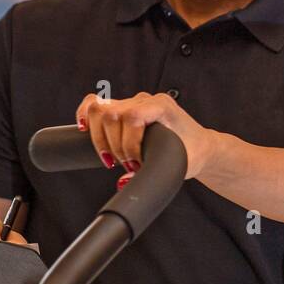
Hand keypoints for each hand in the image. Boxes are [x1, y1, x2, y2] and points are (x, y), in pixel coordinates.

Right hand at [75, 91, 213, 181]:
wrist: (199, 146)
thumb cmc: (192, 154)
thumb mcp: (177, 166)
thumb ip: (151, 174)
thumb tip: (121, 183)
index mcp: (162, 106)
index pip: (133, 117)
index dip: (128, 143)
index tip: (133, 165)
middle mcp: (146, 100)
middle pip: (112, 114)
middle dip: (113, 146)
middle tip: (125, 166)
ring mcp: (133, 102)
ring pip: (99, 108)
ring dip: (99, 137)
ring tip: (111, 158)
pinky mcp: (123, 108)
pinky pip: (97, 104)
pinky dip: (86, 115)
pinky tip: (84, 129)